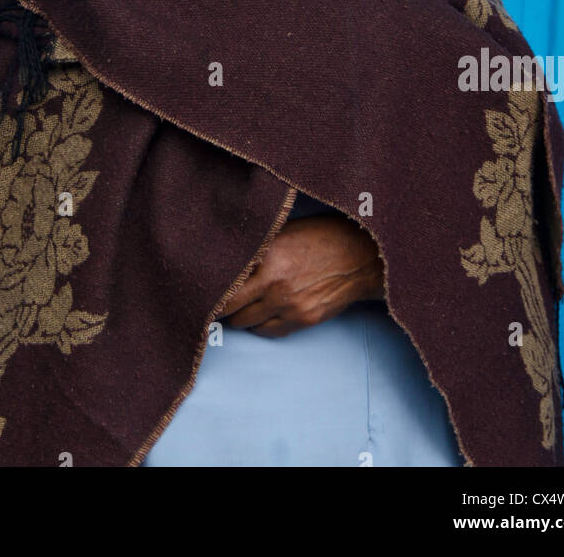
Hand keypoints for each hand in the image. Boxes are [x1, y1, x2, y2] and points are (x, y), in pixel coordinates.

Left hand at [219, 212, 384, 337]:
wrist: (361, 256)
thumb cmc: (321, 236)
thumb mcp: (284, 231)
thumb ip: (257, 246)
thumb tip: (228, 256)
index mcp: (267, 257)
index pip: (226, 283)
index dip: (211, 288)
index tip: (202, 289)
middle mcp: (275, 284)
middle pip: (231, 308)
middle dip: (220, 308)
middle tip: (212, 304)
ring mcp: (290, 305)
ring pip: (248, 323)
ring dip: (240, 317)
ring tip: (236, 309)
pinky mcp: (304, 320)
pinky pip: (270, 332)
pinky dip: (260, 327)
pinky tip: (258, 317)